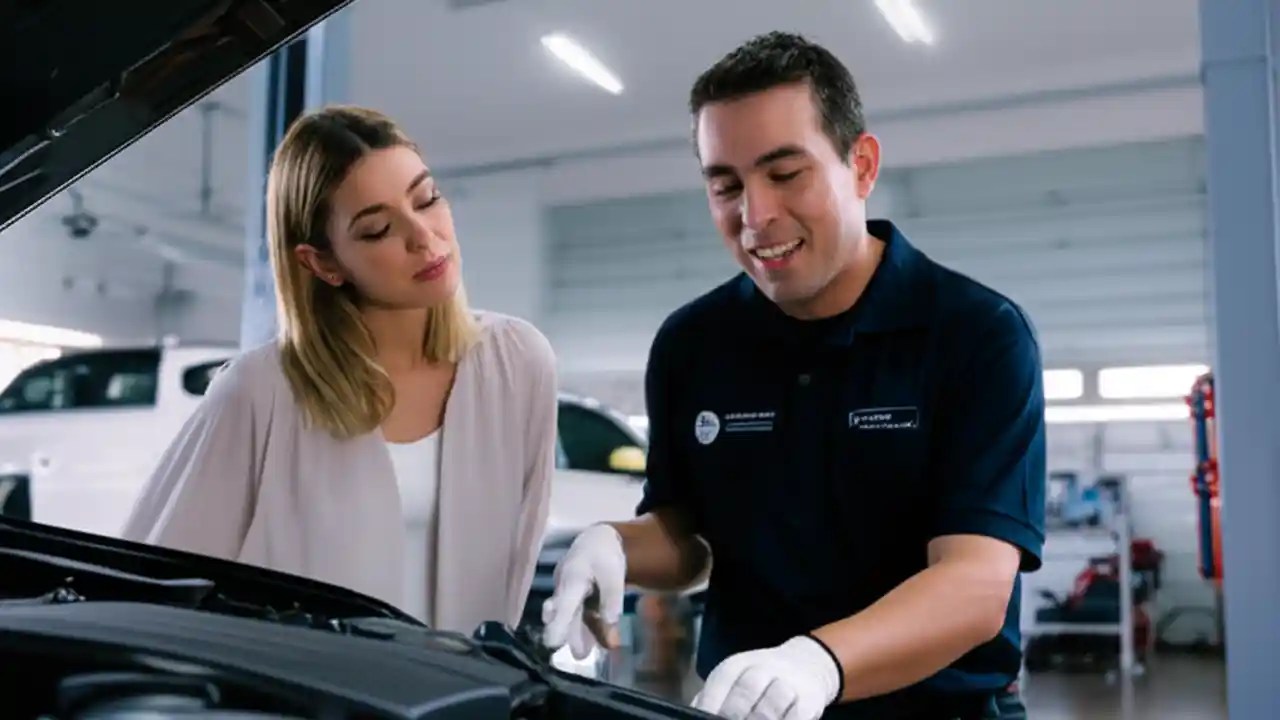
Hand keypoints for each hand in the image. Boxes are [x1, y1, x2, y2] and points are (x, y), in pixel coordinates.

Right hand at [541, 523, 627, 658]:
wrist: (596, 540)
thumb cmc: (604, 556)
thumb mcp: (613, 574)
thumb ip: (611, 599)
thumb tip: (609, 624)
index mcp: (573, 579)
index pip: (564, 604)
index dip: (558, 624)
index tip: (552, 644)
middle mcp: (563, 588)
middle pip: (562, 615)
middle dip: (567, 634)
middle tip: (580, 655)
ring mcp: (564, 593)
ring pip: (566, 617)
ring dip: (574, 634)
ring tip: (583, 653)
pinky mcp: (569, 598)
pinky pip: (572, 615)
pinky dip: (579, 628)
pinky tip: (587, 642)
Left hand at [692, 636, 842, 719]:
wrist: (805, 663)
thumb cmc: (760, 678)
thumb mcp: (733, 679)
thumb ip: (711, 699)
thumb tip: (690, 715)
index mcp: (736, 665)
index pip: (720, 684)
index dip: (711, 707)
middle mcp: (762, 669)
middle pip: (746, 691)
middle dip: (735, 715)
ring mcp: (788, 683)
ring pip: (773, 704)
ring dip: (761, 719)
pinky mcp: (810, 699)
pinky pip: (798, 715)